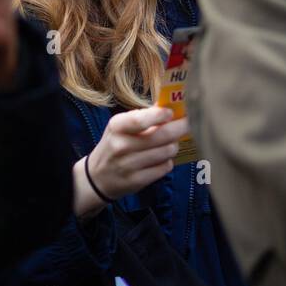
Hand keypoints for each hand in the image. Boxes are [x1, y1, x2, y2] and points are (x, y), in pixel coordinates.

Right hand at [74, 105, 189, 215]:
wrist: (97, 177)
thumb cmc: (114, 144)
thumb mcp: (120, 126)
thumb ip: (143, 116)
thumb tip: (168, 104)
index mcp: (117, 127)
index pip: (140, 120)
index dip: (160, 115)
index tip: (171, 112)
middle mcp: (121, 146)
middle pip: (161, 136)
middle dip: (179, 128)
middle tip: (187, 124)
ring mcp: (129, 165)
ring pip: (166, 152)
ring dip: (174, 146)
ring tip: (172, 142)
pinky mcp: (137, 181)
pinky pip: (164, 168)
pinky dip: (168, 161)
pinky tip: (163, 158)